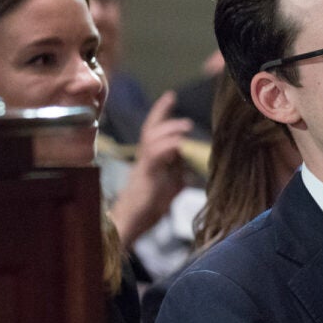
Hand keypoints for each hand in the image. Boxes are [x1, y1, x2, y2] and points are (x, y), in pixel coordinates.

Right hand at [109, 91, 192, 243]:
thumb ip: (178, 173)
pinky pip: (154, 158)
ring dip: (169, 130)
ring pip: (151, 140)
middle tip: (171, 97)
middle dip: (159, 112)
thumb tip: (192, 162)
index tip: (170, 96)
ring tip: (185, 125)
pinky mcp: (144, 178)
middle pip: (149, 129)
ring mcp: (142, 168)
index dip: (161, 114)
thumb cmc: (147, 209)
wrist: (130, 225)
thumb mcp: (169, 187)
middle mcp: (143, 160)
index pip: (154, 132)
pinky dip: (166, 148)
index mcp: (149, 160)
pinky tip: (178, 144)